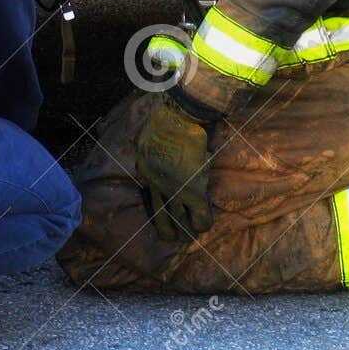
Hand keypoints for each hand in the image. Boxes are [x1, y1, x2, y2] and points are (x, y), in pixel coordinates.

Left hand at [133, 93, 213, 241]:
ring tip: (191, 233)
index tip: (169, 205)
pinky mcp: (193, 191)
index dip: (160, 205)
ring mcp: (175, 190)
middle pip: (160, 218)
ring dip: (186, 232)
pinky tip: (203, 224)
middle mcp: (156, 185)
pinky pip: (200, 218)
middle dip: (169, 230)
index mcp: (145, 170)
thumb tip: (152, 147)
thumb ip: (152, 148)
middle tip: (177, 234)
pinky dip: (202, 224)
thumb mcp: (150, 134)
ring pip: (179, 223)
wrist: (179, 115)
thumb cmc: (168, 117)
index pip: (149, 198)